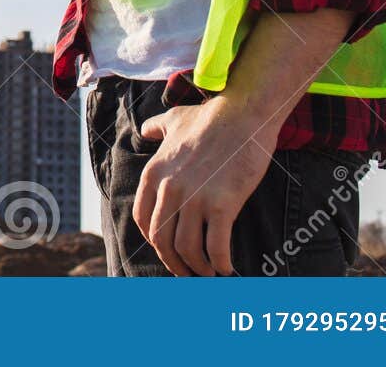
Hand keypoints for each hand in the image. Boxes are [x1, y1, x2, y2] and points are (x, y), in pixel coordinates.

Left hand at [131, 97, 277, 275]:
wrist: (242, 113)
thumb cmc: (211, 117)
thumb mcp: (173, 120)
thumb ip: (156, 127)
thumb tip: (145, 129)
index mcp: (154, 173)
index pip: (143, 220)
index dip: (154, 241)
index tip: (167, 249)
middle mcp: (169, 188)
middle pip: (161, 240)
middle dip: (173, 261)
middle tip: (186, 271)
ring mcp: (194, 198)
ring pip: (186, 249)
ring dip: (196, 267)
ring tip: (207, 272)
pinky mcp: (222, 205)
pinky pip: (215, 246)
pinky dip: (219, 263)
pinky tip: (226, 268)